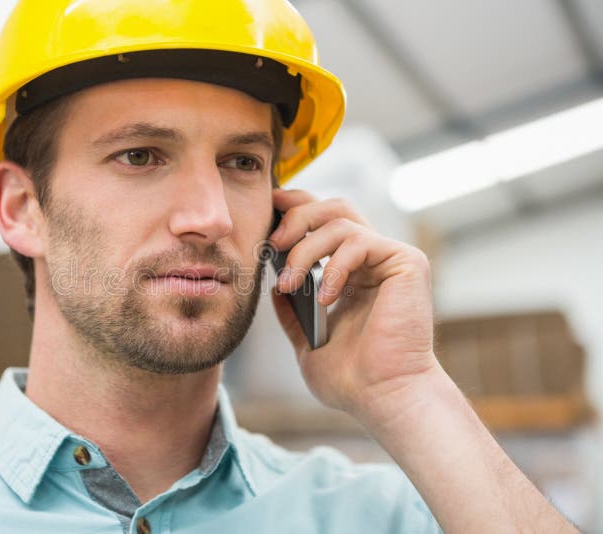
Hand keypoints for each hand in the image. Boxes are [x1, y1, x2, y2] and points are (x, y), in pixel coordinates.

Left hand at [269, 188, 438, 423]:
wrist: (382, 397)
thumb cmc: (351, 379)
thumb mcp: (307, 343)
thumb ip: (291, 314)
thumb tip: (274, 287)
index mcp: (353, 274)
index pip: (324, 225)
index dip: (295, 211)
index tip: (267, 214)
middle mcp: (373, 260)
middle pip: (332, 208)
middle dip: (296, 217)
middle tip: (272, 243)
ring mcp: (390, 259)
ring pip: (340, 221)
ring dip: (305, 249)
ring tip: (290, 283)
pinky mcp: (406, 263)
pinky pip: (360, 242)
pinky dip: (334, 267)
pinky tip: (325, 299)